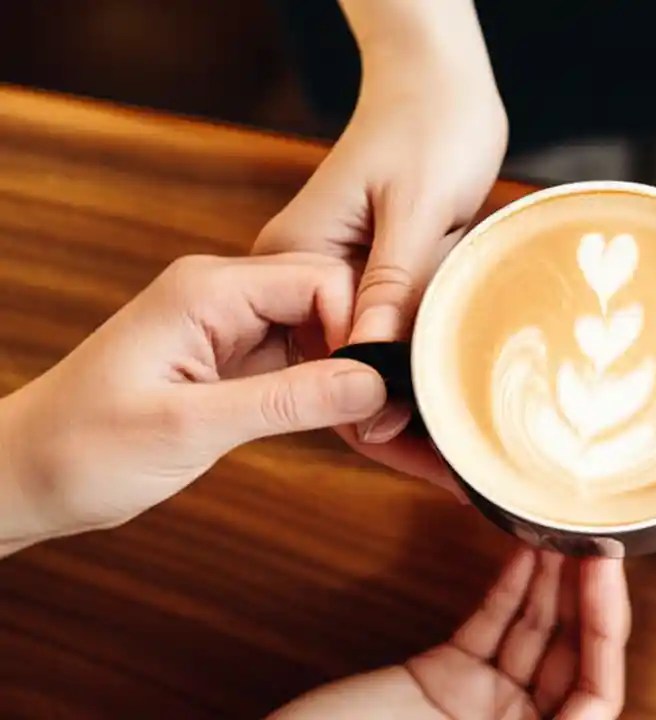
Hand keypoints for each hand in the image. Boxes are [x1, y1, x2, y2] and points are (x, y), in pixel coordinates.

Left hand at [0, 254, 385, 554]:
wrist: (22, 477)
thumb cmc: (81, 451)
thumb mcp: (190, 429)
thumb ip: (287, 402)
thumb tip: (374, 382)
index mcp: (207, 289)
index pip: (323, 278)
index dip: (362, 328)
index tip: (379, 387)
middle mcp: (221, 294)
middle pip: (330, 294)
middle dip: (364, 346)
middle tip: (381, 410)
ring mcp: (226, 324)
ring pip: (320, 325)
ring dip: (347, 368)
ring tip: (364, 420)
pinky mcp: (230, 357)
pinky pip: (299, 356)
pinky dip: (324, 386)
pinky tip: (337, 420)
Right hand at [254, 0, 506, 495]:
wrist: (437, 82)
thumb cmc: (427, 130)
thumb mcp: (413, 214)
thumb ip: (392, 291)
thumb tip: (369, 378)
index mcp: (294, 261)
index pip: (322, 371)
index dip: (377, 425)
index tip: (438, 463)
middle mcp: (306, 280)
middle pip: (346, 381)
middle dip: (405, 432)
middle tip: (468, 474)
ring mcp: (339, 279)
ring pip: (373, 366)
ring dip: (422, 405)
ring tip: (477, 452)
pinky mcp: (374, 274)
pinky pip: (395, 335)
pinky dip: (428, 366)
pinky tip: (466, 397)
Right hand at [270, 549, 630, 719]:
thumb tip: (593, 711)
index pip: (598, 692)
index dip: (609, 631)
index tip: (605, 572)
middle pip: (572, 656)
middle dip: (587, 595)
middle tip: (593, 537)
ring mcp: (479, 705)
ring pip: (532, 634)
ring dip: (550, 581)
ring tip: (560, 529)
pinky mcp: (442, 678)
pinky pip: (489, 628)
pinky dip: (507, 589)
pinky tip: (523, 552)